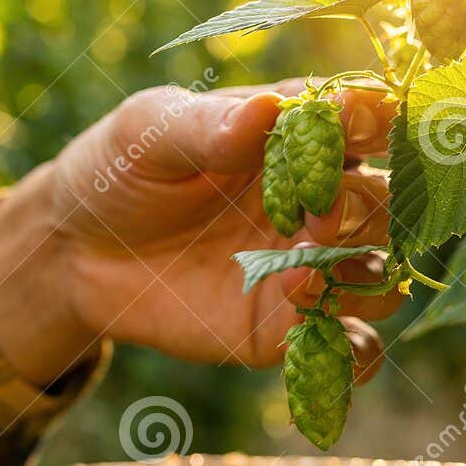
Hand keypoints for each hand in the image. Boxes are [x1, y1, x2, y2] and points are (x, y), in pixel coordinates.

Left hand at [0, 81, 403, 387]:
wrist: (79, 253)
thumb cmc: (122, 170)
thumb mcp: (150, 133)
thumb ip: (206, 128)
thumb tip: (263, 111)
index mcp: (299, 134)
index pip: (369, 118)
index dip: (374, 120)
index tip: (348, 124)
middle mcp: (322, 198)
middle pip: (387, 201)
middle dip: (364, 209)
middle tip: (313, 219)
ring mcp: (312, 265)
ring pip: (383, 272)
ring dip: (362, 277)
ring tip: (299, 280)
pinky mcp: (291, 327)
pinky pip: (356, 349)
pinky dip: (358, 354)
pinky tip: (318, 337)